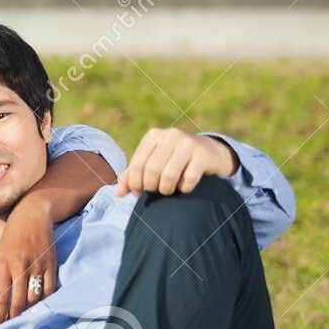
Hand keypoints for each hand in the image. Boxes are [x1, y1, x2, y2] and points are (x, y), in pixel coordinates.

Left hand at [0, 201, 58, 324]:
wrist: (32, 215)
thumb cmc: (11, 238)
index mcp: (3, 264)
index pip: (0, 296)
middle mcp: (19, 266)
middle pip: (18, 300)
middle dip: (14, 315)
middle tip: (11, 325)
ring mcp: (36, 265)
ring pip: (35, 297)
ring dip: (29, 309)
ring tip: (24, 315)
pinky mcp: (51, 263)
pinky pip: (49, 288)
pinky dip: (44, 299)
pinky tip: (39, 304)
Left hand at [117, 129, 237, 196]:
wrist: (210, 152)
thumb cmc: (174, 160)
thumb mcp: (152, 162)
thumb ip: (133, 175)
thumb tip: (118, 193)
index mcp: (153, 135)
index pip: (136, 164)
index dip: (134, 183)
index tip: (138, 192)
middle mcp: (170, 135)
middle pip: (152, 170)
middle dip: (151, 187)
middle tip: (155, 191)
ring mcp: (188, 143)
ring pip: (169, 175)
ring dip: (166, 189)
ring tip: (168, 190)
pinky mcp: (203, 155)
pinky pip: (188, 179)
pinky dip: (184, 188)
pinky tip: (184, 187)